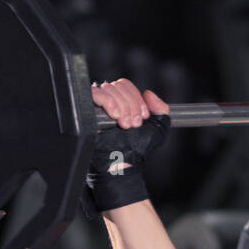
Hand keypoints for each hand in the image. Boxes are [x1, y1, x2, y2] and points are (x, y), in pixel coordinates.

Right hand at [80, 79, 172, 217]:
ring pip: (109, 89)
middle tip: (132, 125)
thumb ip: (161, 109)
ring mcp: (97, 105)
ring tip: (123, 125)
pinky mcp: (87, 111)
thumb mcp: (158, 128)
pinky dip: (108, 102)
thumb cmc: (137, 149)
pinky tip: (114, 117)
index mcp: (122, 101)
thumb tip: (149, 94)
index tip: (141, 118)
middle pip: (118, 86)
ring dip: (121, 107)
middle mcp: (108, 101)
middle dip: (130, 105)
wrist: (123, 163)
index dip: (136, 99)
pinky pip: (95, 94)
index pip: (125, 85)